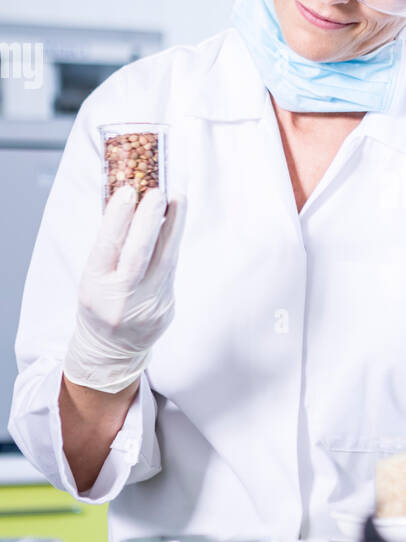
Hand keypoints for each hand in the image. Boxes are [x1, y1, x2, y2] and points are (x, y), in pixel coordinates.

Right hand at [63, 185, 186, 393]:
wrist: (112, 350)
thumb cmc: (100, 303)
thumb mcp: (93, 277)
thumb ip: (110, 247)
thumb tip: (128, 202)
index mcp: (95, 288)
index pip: (106, 249)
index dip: (118, 219)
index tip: (128, 191)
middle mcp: (121, 298)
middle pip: (139, 255)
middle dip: (150, 221)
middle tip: (158, 192)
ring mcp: (148, 305)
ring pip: (165, 260)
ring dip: (173, 226)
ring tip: (177, 198)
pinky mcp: (167, 308)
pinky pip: (171, 270)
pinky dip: (173, 244)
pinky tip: (176, 223)